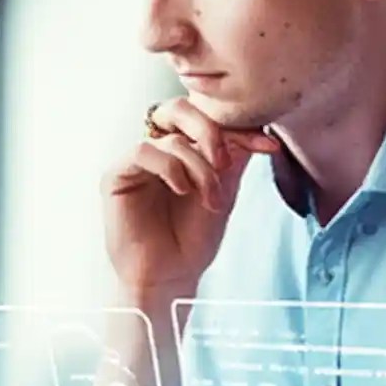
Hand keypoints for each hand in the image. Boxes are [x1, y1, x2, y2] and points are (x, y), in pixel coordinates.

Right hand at [101, 97, 279, 292]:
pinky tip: (181, 190)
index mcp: (183, 151)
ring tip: (209, 198)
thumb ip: (235, 160)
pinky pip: (143, 151)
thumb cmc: (193, 240)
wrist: (172, 276)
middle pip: (180, 108)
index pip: (207, 122)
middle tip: (225, 161)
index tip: (268, 146)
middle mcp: (159, 151)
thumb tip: (260, 128)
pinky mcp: (117, 175)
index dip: (238, 129)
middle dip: (210, 130)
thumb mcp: (224, 193)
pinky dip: (169, 167)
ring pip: (170, 137)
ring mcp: (137, 162)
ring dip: (197, 165)